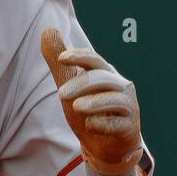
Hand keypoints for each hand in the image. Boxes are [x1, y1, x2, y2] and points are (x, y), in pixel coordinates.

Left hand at [40, 26, 142, 174]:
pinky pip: (118, 124)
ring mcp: (127, 107)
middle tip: (60, 94)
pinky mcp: (129, 128)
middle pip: (102, 78)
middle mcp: (119, 87)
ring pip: (114, 99)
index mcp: (105, 73)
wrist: (105, 146)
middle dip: (81, 84)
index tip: (61, 58)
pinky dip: (104, 123)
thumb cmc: (88, 110)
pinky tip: (90, 125)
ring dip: (94, 102)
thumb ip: (58, 61)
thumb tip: (48, 29)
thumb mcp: (69, 85)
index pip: (93, 60)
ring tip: (75, 107)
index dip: (79, 56)